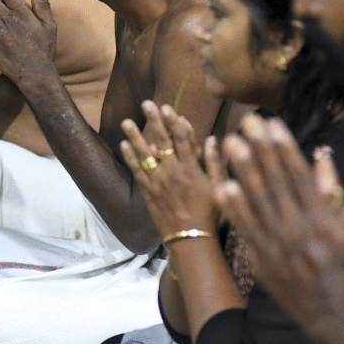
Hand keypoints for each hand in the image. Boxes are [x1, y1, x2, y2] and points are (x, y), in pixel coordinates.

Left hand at [120, 100, 222, 236]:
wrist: (192, 240)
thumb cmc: (211, 214)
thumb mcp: (219, 187)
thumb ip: (215, 162)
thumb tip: (213, 139)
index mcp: (193, 169)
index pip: (182, 139)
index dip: (174, 122)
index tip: (168, 107)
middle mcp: (174, 172)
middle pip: (162, 141)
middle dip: (154, 121)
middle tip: (146, 103)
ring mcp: (160, 182)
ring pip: (145, 155)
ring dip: (135, 136)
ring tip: (127, 121)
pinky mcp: (149, 193)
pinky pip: (138, 172)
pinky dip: (130, 158)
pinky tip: (124, 145)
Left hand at [213, 114, 343, 330]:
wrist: (335, 317)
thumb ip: (335, 195)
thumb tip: (322, 159)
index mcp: (323, 221)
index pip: (299, 177)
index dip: (284, 148)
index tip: (273, 124)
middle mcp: (299, 231)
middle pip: (275, 184)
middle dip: (260, 150)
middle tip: (246, 123)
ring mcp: (278, 247)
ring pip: (257, 202)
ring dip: (242, 171)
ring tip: (230, 143)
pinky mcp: (263, 261)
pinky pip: (246, 230)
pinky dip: (234, 209)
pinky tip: (224, 186)